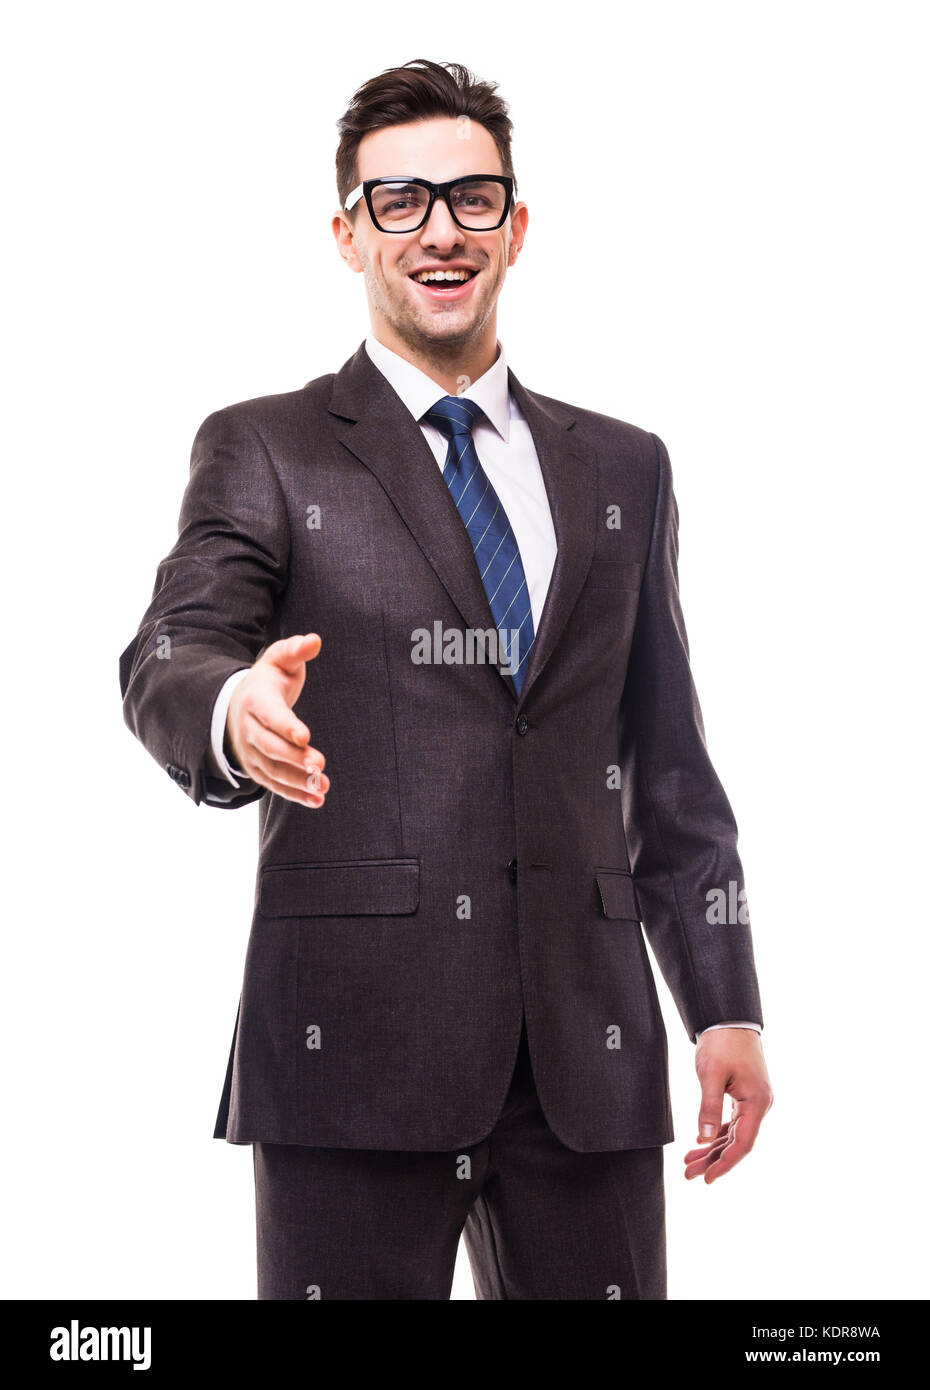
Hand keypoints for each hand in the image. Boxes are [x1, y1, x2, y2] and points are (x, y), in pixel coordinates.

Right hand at [227, 632, 329, 807]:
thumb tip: (314, 640)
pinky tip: (317, 800)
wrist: (237, 705)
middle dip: (294, 758)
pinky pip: (274, 785)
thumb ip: (296, 650)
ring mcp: (250, 752)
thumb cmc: (268, 680)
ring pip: (272, 770)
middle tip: (320, 766)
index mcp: (256, 700)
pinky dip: (294, 794)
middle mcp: (248, 729)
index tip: (305, 736)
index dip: (286, 726)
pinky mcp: (256, 769)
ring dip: (297, 781)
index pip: (270, 715)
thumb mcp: (279, 660)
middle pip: (270, 747)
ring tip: (322, 787)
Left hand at [684, 1028, 772, 1183]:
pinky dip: (716, 1132)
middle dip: (713, 1159)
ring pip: (734, 1133)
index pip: (743, 1143)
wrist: (730, 1017)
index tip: (707, 1178)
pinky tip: (701, 1141)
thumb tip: (703, 1138)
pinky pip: (733, 1121)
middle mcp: (760, 1104)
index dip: (725, 1163)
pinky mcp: (745, 1094)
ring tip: (689, 1162)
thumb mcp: (711, 1074)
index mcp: (756, 1102)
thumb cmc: (722, 1042)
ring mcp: (753, 1100)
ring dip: (712, 1148)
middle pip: (737, 1142)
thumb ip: (709, 1107)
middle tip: (688, 1174)